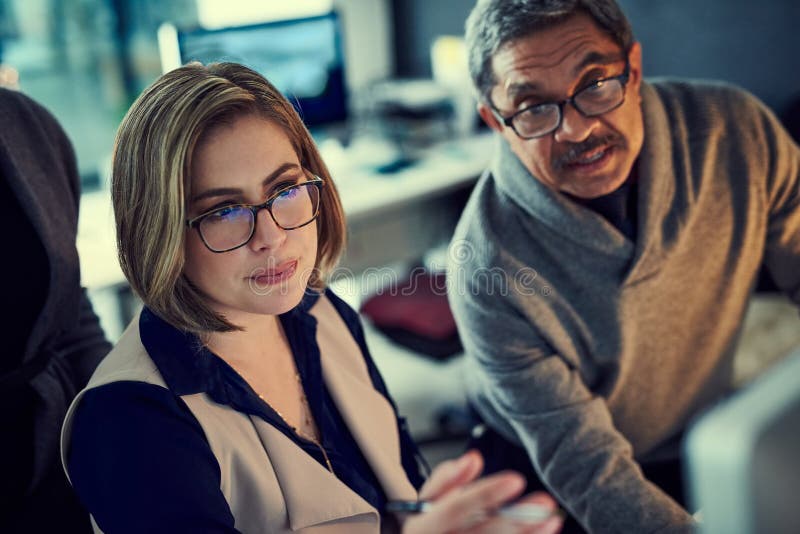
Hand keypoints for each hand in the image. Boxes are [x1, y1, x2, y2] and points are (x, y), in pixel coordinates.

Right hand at [401, 450, 562, 533]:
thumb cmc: (427, 525)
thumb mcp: (426, 501)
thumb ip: (447, 479)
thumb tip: (473, 458)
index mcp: (421, 527)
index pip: (454, 509)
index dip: (485, 495)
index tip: (516, 479)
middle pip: (480, 533)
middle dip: (515, 519)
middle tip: (544, 503)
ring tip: (551, 518)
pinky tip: (544, 531)